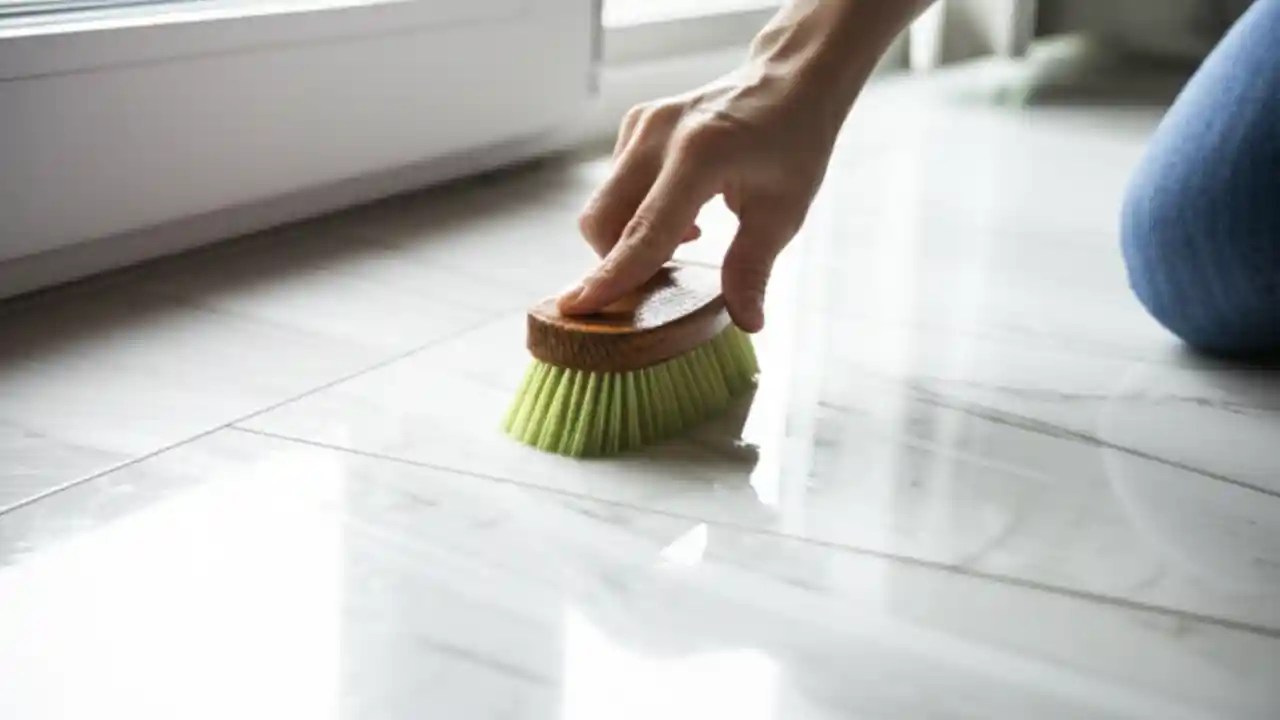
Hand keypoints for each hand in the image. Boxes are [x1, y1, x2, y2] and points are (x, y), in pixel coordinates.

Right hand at [557, 0, 920, 331]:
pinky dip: (635, 211)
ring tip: (685, 239)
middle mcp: (658, 134)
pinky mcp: (636, 123)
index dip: (612, 275)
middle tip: (659, 283)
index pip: (644, 230)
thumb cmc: (793, 144)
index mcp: (699, 155)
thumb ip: (752, 268)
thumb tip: (746, 323)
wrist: (789, 82)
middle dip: (615, 261)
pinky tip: (679, 215)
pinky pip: (616, 183)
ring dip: (629, 237)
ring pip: (604, 203)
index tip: (575, 308)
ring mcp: (642, 124)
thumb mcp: (783, 212)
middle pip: (603, 218)